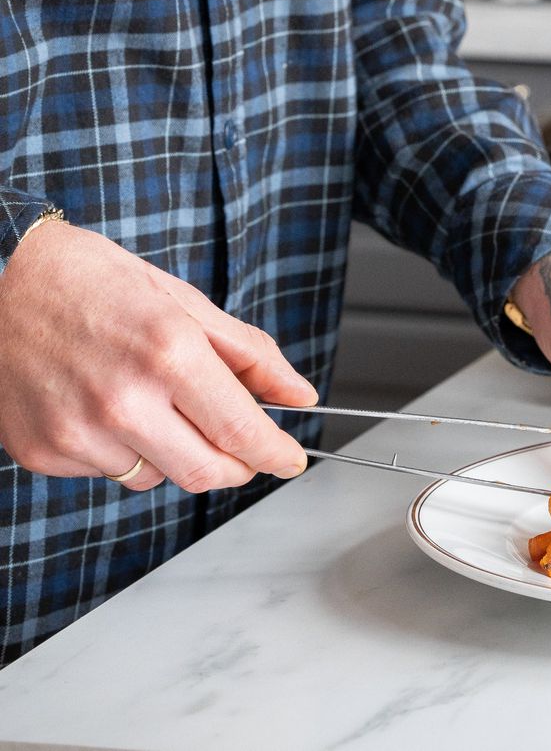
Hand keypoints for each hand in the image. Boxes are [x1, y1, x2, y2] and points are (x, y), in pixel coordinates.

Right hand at [0, 220, 316, 492]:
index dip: (274, 452)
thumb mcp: (180, 299)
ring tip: (147, 397)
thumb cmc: (90, 281)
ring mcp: (80, 433)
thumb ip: (247, 352)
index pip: (240, 430)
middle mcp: (124, 400)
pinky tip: (102, 405)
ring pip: (156, 476)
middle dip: (235, 465)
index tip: (289, 459)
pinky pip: (108, 472)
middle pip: (205, 472)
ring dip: (172, 450)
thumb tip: (297, 393)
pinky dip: (121, 449)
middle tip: (241, 446)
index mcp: (167, 352)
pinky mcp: (46, 453)